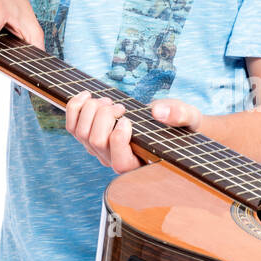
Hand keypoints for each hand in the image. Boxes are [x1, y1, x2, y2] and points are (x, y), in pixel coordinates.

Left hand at [63, 94, 202, 171]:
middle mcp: (116, 162)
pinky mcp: (90, 138)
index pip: (120, 163)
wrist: (169, 124)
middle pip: (95, 141)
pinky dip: (74, 107)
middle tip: (120, 106)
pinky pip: (71, 126)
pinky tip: (86, 95)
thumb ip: (180, 115)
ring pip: (81, 132)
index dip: (119, 138)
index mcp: (141, 165)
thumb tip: (158, 112)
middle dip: (104, 115)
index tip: (129, 119)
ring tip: (108, 101)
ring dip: (91, 109)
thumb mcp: (189, 118)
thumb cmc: (182, 125)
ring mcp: (101, 151)